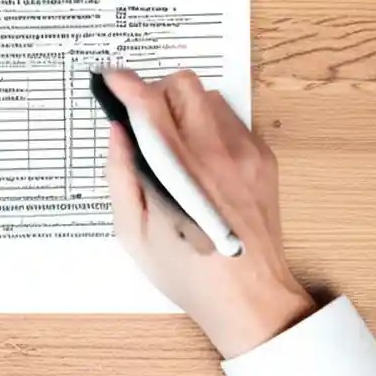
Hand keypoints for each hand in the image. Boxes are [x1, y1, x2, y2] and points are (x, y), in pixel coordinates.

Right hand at [104, 69, 313, 357]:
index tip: (112, 78)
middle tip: (143, 117)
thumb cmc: (187, 272)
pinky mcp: (264, 158)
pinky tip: (201, 160)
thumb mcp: (134, 234)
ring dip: (183, 107)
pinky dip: (209, 127)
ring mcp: (245, 153)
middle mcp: (216, 154)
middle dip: (156, 91)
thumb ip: (120, 176)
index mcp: (179, 173)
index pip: (150, 104)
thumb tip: (116, 132)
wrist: (250, 297)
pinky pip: (231, 121)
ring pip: (209, 98)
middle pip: (183, 85)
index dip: (126, 83)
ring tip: (173, 142)